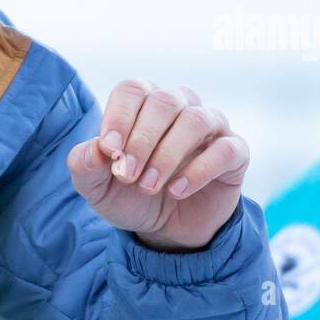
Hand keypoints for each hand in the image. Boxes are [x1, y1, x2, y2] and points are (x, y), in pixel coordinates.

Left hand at [67, 80, 249, 250]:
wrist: (164, 229)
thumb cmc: (129, 195)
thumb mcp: (97, 187)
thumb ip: (86, 165)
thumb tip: (94, 149)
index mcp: (143, 105)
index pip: (132, 90)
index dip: (119, 116)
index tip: (109, 151)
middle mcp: (179, 107)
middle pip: (164, 102)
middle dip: (141, 140)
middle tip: (127, 176)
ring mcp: (210, 127)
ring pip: (195, 120)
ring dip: (167, 155)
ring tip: (148, 187)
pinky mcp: (234, 153)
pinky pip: (226, 149)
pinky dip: (199, 170)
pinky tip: (177, 191)